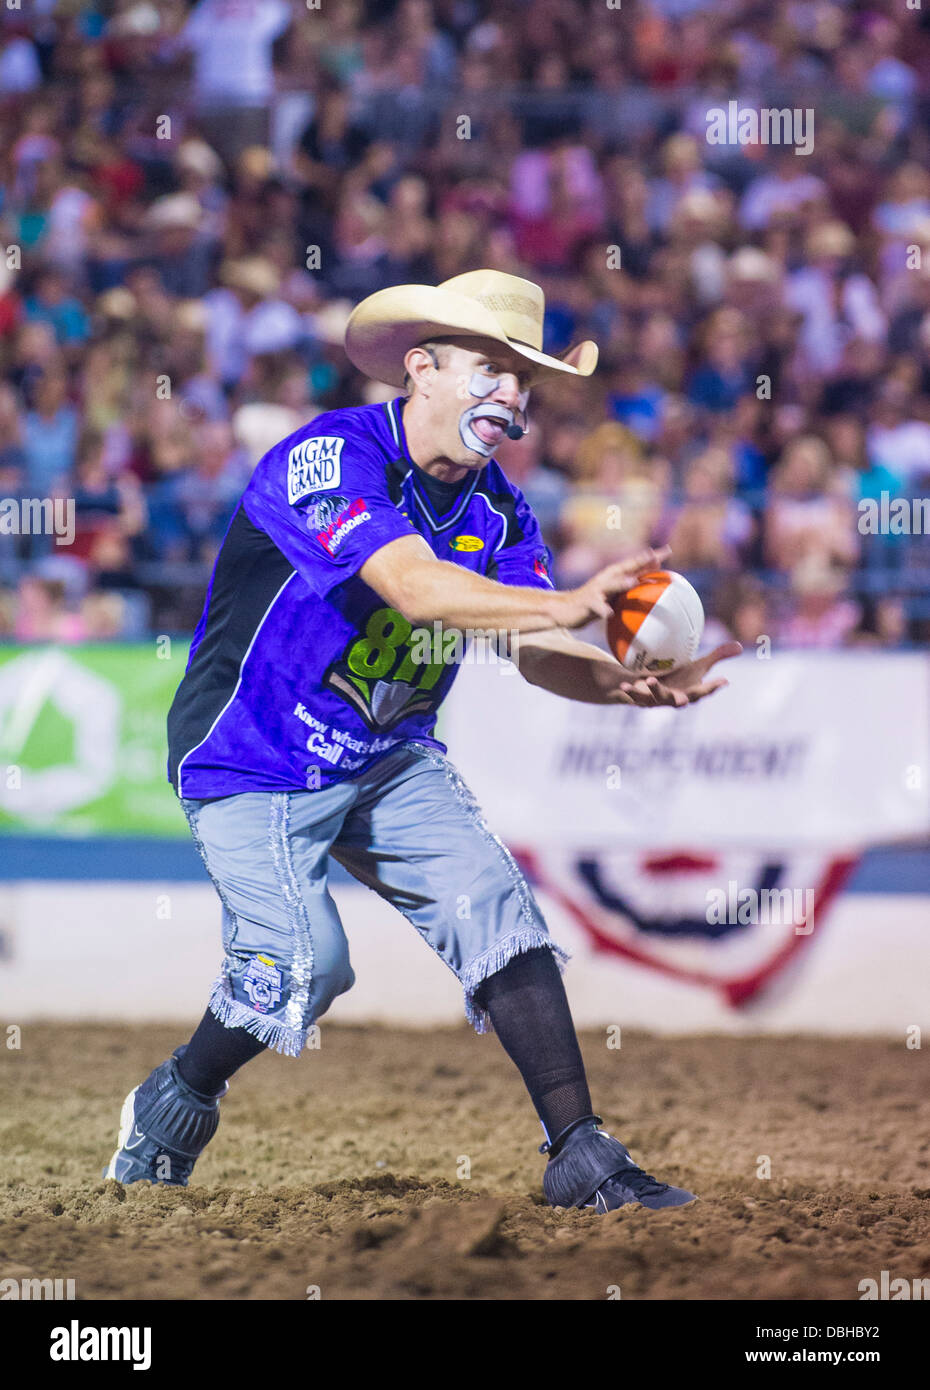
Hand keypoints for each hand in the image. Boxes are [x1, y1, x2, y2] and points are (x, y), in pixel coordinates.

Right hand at [553, 547, 670, 629]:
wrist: (565, 609)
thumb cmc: (594, 601)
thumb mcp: (612, 594)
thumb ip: (629, 588)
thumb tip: (653, 584)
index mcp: (614, 575)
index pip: (636, 564)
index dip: (651, 557)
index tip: (667, 551)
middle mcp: (606, 579)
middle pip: (626, 568)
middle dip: (640, 561)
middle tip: (654, 555)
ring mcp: (597, 590)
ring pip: (611, 585)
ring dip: (622, 583)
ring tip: (632, 582)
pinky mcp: (588, 603)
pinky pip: (597, 607)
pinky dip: (603, 610)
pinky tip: (609, 613)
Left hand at [612, 641, 742, 707]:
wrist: (649, 685)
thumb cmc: (677, 676)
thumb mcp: (698, 666)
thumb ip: (718, 657)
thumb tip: (741, 646)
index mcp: (690, 692)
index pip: (704, 691)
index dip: (713, 688)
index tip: (724, 681)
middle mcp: (674, 699)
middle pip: (679, 701)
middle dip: (681, 700)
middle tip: (683, 700)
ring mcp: (657, 701)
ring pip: (656, 698)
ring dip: (654, 690)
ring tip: (651, 680)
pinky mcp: (640, 699)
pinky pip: (634, 696)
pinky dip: (630, 692)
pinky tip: (623, 686)